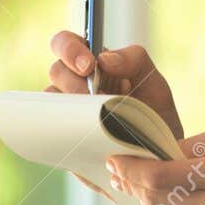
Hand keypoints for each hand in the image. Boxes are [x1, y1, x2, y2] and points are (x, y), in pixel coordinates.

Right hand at [45, 30, 184, 204]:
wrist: (156, 160)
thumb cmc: (155, 115)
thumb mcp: (154, 82)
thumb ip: (134, 60)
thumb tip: (103, 58)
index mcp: (94, 65)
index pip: (68, 43)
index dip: (71, 48)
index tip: (89, 66)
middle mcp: (75, 86)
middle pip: (56, 69)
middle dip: (71, 80)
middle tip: (91, 95)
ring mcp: (66, 113)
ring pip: (49, 99)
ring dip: (69, 105)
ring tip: (94, 120)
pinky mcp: (63, 140)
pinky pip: (48, 131)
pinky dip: (61, 131)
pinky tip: (83, 137)